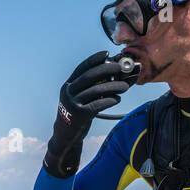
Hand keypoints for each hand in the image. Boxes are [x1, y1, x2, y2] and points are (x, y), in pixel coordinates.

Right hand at [43, 51, 135, 177]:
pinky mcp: (80, 115)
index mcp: (68, 85)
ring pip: (96, 90)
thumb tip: (112, 75)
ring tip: (125, 86)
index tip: (106, 54)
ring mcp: (73, 103)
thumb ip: (90, 87)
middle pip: (90, 76)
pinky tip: (117, 99)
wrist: (64, 135)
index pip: (81, 68)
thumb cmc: (77, 113)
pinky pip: (98, 104)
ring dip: (113, 86)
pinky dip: (110, 100)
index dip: (94, 59)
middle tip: (121, 67)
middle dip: (107, 69)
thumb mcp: (77, 98)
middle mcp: (68, 92)